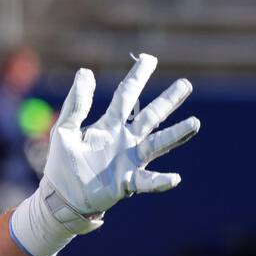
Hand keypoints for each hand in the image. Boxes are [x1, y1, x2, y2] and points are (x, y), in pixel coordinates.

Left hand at [10, 53, 198, 255]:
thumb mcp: (64, 130)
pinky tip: (174, 178)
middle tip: (185, 84)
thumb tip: (85, 72)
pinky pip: (148, 181)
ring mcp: (130, 160)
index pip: (126, 96)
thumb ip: (76, 104)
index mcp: (109, 125)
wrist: (61, 197)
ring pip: (157, 143)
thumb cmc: (63, 164)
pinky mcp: (128, 182)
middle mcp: (125, 140)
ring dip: (176, 134)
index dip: (137, 77)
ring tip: (195, 123)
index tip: (150, 58)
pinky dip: (161, 180)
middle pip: (150, 116)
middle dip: (167, 101)